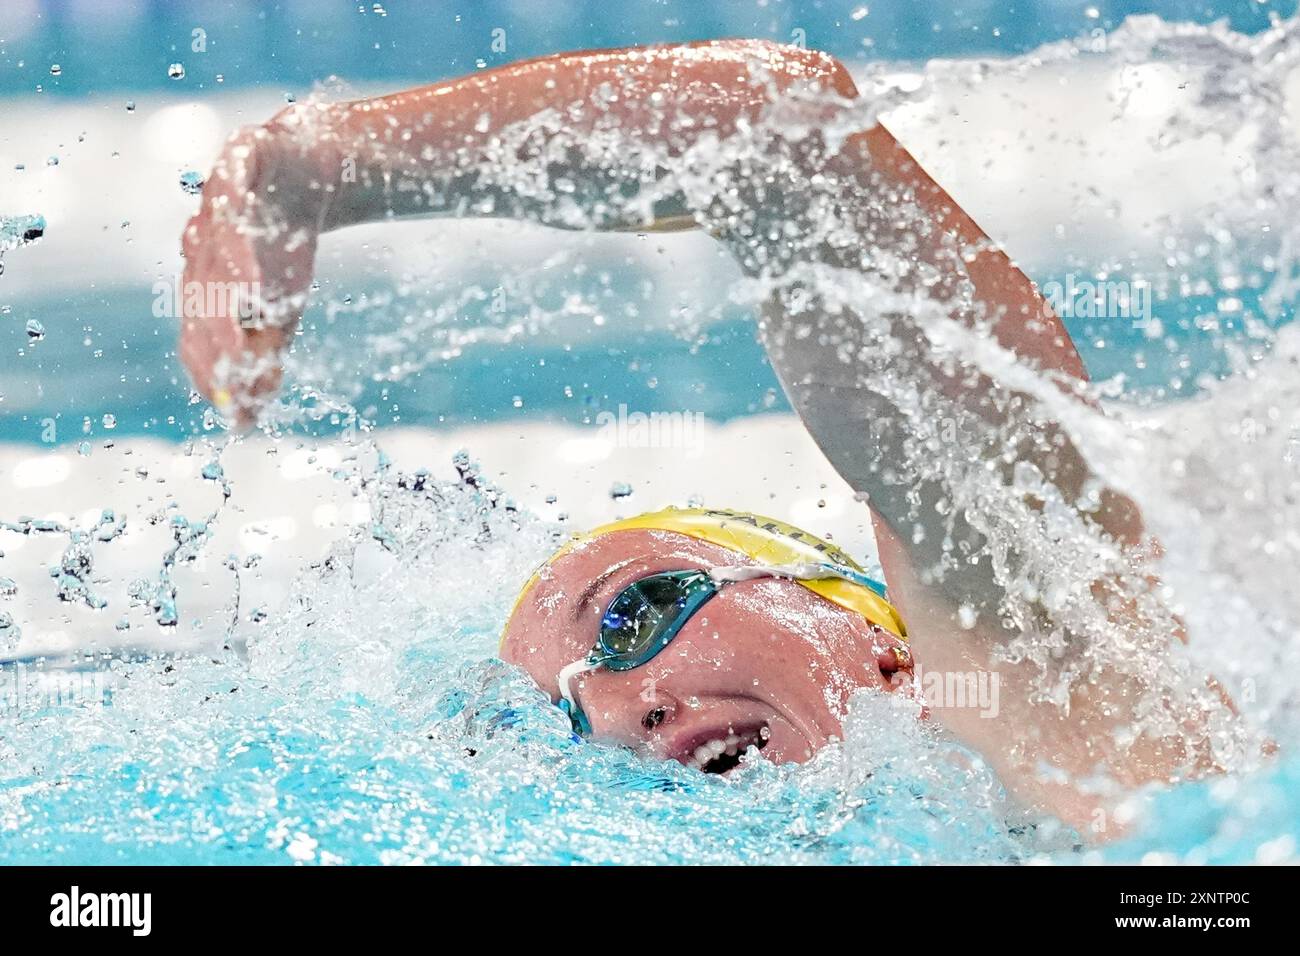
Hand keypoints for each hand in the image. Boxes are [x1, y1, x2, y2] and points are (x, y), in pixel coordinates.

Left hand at [179, 125, 320, 428]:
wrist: (311, 171)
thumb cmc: (286, 248)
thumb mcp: (283, 313)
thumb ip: (263, 361)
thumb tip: (245, 423)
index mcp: (204, 281)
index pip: (195, 328)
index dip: (206, 365)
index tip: (225, 405)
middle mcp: (200, 242)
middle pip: (201, 291)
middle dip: (216, 336)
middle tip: (234, 375)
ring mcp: (216, 200)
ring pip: (215, 243)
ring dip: (227, 281)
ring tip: (245, 315)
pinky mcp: (240, 158)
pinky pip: (233, 189)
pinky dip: (240, 222)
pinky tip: (256, 264)